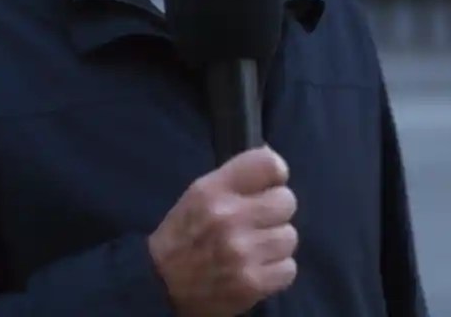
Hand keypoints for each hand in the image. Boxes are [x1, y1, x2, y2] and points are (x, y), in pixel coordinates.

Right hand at [148, 147, 297, 316]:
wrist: (161, 286)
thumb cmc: (183, 235)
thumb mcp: (198, 196)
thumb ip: (235, 180)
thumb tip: (275, 166)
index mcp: (212, 191)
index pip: (267, 164)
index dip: (275, 173)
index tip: (269, 185)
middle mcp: (229, 217)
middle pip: (286, 201)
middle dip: (275, 212)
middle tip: (258, 222)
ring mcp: (242, 252)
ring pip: (289, 236)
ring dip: (275, 244)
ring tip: (254, 248)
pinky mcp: (253, 282)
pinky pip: (288, 268)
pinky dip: (276, 270)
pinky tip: (256, 268)